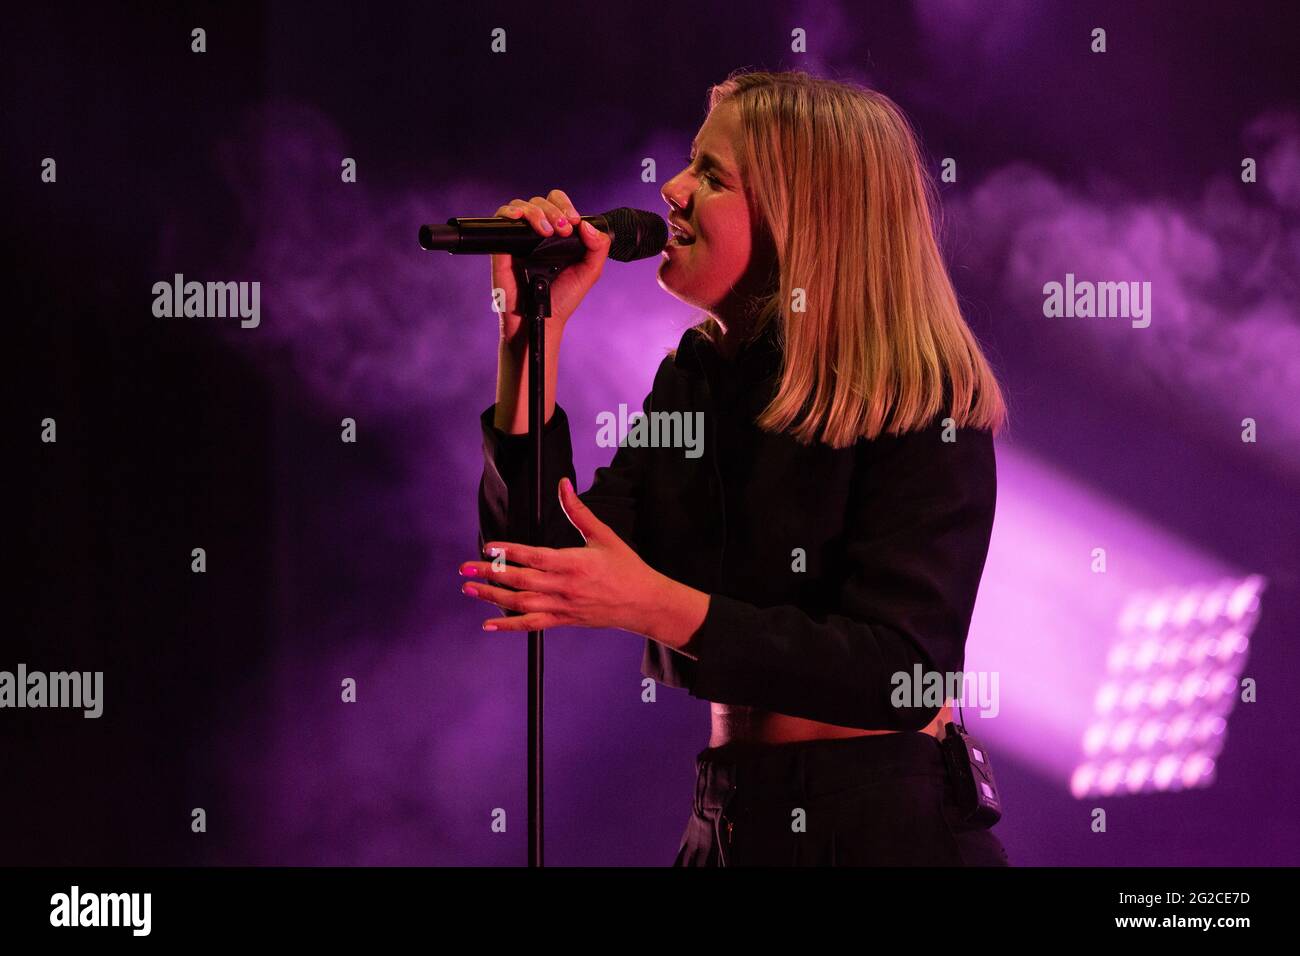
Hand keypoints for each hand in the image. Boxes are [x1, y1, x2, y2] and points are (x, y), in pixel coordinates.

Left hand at [459, 478, 709, 650]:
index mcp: (574, 563)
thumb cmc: (625, 567)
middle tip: (464, 568)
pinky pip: (532, 625)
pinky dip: (509, 626)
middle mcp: (565, 587)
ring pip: (521, 604)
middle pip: (520, 580)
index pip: (535, 557)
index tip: (488, 546)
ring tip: (469, 589)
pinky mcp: (564, 621)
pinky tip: (488, 624)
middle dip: (489, 574)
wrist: (643, 602)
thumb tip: (563, 485)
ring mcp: (563, 606)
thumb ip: (578, 511)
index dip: (509, 552)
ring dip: (493, 597)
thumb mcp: (604, 535)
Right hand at [490, 188, 610, 342]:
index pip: (559, 205)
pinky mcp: (502, 246)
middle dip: (554, 211)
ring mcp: (519, 239)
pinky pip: (500, 218)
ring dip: (536, 212)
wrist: (541, 319)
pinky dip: (510, 213)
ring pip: (522, 205)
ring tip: (546, 232)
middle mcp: (537, 233)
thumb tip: (587, 225)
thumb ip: (598, 248)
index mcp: (558, 236)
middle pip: (541, 201)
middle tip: (562, 230)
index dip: (566, 206)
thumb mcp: (589, 272)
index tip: (573, 222)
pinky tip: (520, 218)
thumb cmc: (563, 298)